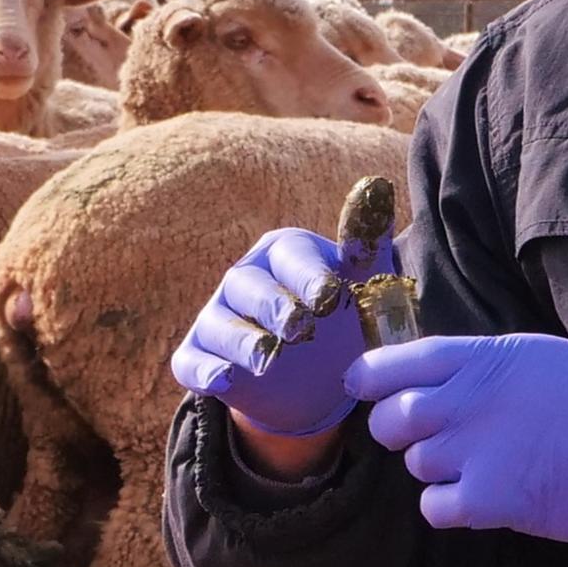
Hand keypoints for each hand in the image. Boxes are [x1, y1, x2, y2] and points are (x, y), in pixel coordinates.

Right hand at [168, 228, 365, 454]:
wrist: (318, 377)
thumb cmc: (344, 317)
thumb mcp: (366, 283)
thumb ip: (368, 241)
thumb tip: (376, 186)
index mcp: (284, 254)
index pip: (291, 256)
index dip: (309, 276)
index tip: (331, 297)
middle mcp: (246, 280)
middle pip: (248, 285)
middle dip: (272, 306)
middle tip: (300, 328)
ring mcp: (218, 318)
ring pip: (218, 324)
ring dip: (241, 341)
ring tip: (266, 360)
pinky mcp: (200, 357)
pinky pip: (191, 362)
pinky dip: (203, 371)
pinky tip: (222, 381)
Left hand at [350, 332, 567, 543]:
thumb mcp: (542, 358)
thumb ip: (484, 366)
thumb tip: (431, 382)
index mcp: (488, 356)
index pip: (396, 362)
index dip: (368, 380)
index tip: (364, 391)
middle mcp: (475, 397)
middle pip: (391, 418)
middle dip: (398, 433)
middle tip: (429, 441)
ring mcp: (481, 448)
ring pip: (415, 464)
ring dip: (438, 472)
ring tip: (484, 468)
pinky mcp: (493, 498)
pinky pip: (434, 507)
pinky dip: (452, 509)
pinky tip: (488, 499)